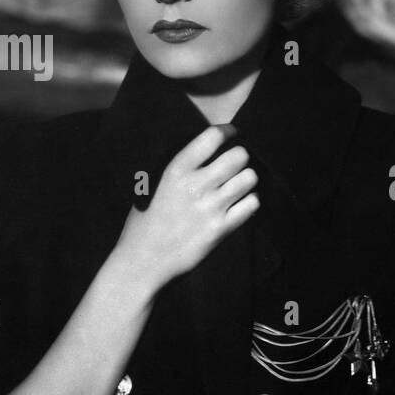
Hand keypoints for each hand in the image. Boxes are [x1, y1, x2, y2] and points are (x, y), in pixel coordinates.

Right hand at [113, 124, 258, 290]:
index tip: (232, 134)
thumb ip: (180, 169)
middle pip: (238, 156)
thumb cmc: (145, 223)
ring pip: (249, 178)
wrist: (142, 261)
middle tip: (235, 165)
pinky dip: (249, 203)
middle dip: (240, 158)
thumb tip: (206, 151)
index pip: (212, 137)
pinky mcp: (220, 229)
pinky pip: (251, 205)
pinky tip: (240, 205)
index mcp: (175, 170)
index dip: (227, 132)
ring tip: (237, 186)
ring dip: (246, 180)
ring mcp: (210, 207)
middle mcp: (195, 185)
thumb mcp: (153, 186)